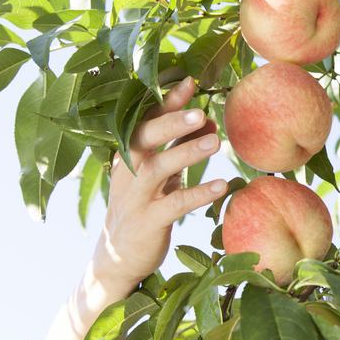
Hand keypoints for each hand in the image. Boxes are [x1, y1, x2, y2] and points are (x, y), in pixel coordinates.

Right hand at [91, 76, 227, 292]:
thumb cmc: (142, 205)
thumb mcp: (159, 174)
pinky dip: (197, 194)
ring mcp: (135, 198)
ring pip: (157, 169)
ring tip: (216, 142)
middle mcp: (127, 171)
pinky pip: (174, 205)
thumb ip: (180, 146)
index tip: (190, 81)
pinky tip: (222, 186)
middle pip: (144, 139)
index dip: (167, 101)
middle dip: (171, 122)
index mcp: (128, 153)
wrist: (117, 257)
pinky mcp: (147, 223)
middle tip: (201, 111)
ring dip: (186, 153)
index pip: (146, 120)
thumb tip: (210, 120)